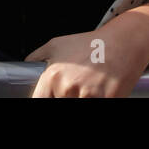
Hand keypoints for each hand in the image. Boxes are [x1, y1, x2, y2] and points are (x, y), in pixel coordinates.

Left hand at [26, 28, 148, 97]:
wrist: (123, 42)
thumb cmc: (90, 43)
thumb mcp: (57, 44)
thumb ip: (37, 58)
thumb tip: (25, 67)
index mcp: (52, 76)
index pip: (39, 101)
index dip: (45, 99)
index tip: (52, 96)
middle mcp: (68, 87)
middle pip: (61, 103)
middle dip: (68, 97)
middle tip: (78, 86)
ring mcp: (89, 95)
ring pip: (79, 105)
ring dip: (84, 98)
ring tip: (90, 86)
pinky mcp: (108, 99)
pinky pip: (96, 106)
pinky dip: (98, 99)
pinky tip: (100, 90)